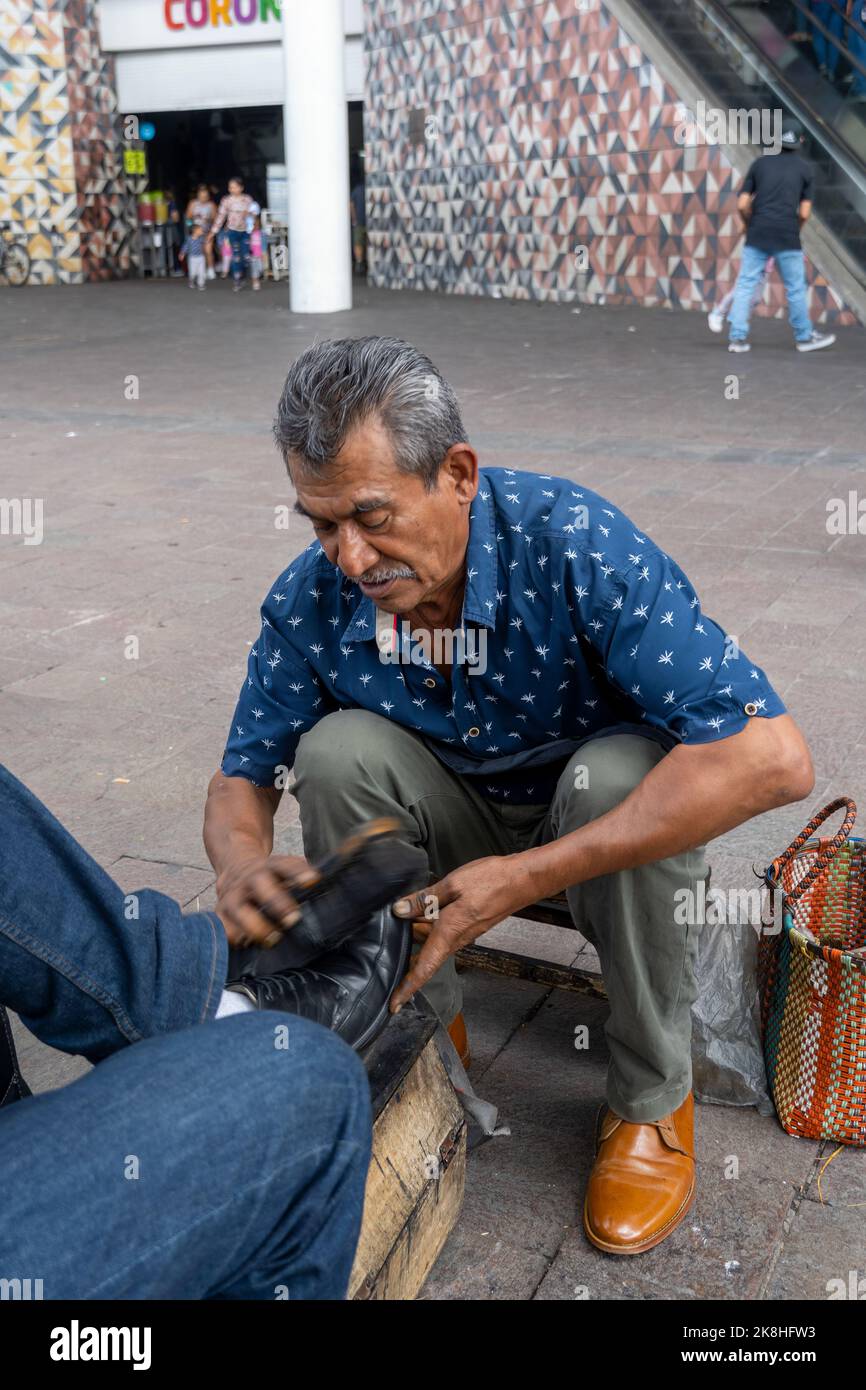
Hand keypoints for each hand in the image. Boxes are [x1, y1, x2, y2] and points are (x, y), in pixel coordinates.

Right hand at [215, 854, 319, 948]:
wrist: (235, 867)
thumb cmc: (271, 877)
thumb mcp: (286, 869)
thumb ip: (306, 877)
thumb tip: (336, 886)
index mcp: (271, 866)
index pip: (286, 865)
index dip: (299, 872)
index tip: (313, 880)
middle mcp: (250, 879)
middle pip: (263, 887)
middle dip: (278, 903)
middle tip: (293, 919)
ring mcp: (232, 896)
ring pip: (241, 911)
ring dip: (257, 927)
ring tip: (272, 939)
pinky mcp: (220, 913)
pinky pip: (224, 930)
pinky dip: (236, 939)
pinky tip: (249, 946)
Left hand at [389, 855, 528, 1010]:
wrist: (522, 881)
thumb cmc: (492, 881)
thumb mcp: (452, 884)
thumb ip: (424, 899)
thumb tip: (400, 910)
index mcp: (448, 932)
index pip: (423, 968)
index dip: (407, 988)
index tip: (394, 1005)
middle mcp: (457, 939)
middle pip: (424, 951)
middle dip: (409, 938)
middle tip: (400, 918)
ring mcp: (465, 935)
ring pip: (433, 940)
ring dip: (422, 927)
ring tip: (416, 904)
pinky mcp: (470, 927)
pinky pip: (444, 932)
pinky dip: (432, 922)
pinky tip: (430, 904)